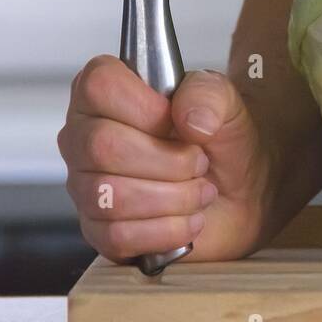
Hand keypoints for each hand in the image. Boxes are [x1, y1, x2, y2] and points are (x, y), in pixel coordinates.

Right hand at [57, 56, 269, 262]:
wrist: (237, 194)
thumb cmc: (219, 143)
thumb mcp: (227, 103)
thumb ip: (209, 94)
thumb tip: (187, 118)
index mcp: (107, 93)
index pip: (99, 85)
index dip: (146, 109)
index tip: (177, 124)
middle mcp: (84, 136)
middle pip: (103, 146)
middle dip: (169, 161)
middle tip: (198, 163)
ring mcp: (85, 185)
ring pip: (110, 195)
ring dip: (174, 198)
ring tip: (198, 191)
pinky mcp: (97, 230)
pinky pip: (117, 235)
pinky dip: (166, 230)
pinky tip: (186, 219)